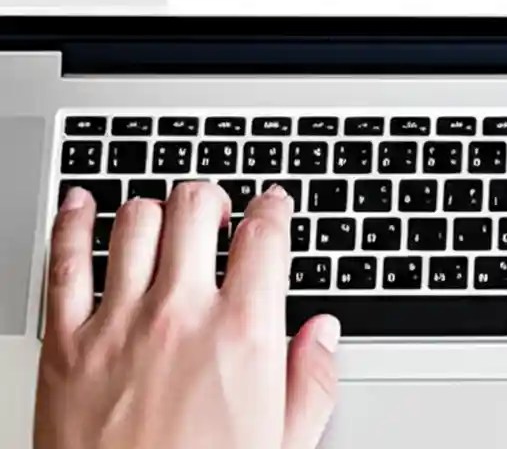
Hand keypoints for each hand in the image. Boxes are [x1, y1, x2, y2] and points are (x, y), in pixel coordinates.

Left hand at [35, 183, 340, 448]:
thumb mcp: (285, 440)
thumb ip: (311, 379)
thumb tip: (324, 333)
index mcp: (243, 335)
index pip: (265, 236)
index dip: (274, 207)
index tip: (273, 205)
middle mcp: (181, 315)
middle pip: (197, 209)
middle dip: (213, 198)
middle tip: (218, 210)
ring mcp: (119, 324)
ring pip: (135, 222)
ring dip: (156, 208)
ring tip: (164, 219)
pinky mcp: (65, 343)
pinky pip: (65, 261)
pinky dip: (73, 221)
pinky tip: (81, 206)